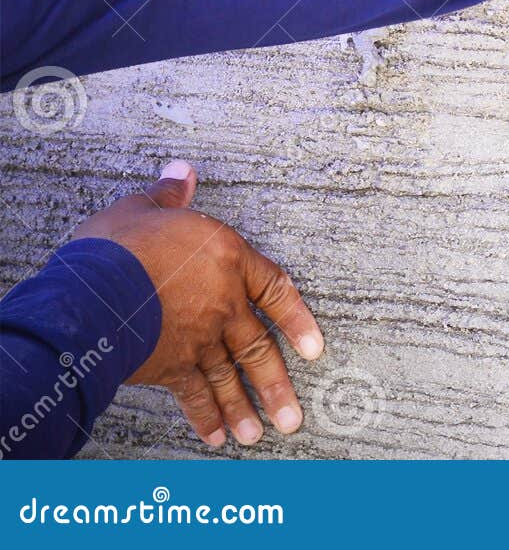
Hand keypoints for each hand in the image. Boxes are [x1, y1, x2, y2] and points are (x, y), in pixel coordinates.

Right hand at [71, 161, 324, 448]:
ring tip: (262, 435)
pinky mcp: (170, 363)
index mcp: (228, 258)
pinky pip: (194, 393)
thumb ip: (169, 195)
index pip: (276, 288)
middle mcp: (223, 303)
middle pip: (258, 347)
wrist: (93, 292)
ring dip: (247, 408)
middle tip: (293, 419)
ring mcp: (199, 337)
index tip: (315, 349)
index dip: (298, 319)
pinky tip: (217, 436)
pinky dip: (206, 416)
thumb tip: (182, 172)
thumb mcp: (144, 208)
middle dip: (276, 385)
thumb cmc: (118, 246)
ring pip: (231, 377)